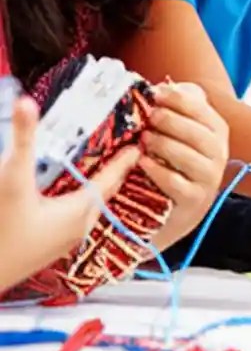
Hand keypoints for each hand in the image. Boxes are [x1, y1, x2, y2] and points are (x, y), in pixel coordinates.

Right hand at [0, 95, 140, 290]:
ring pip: (87, 207)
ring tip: (97, 169)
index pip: (109, 179)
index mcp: (78, 211)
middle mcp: (78, 227)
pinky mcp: (47, 248)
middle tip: (122, 153)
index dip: (123, 161)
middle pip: (102, 193)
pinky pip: (71, 218)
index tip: (138, 146)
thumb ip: (22, 140)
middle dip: (112, 172)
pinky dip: (76, 201)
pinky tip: (65, 195)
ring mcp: (63, 241)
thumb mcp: (10, 178)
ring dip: (93, 187)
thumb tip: (27, 102)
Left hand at [142, 83, 229, 249]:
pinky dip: (159, 172)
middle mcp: (218, 156)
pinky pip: (179, 184)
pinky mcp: (193, 202)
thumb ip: (175, 109)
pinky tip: (143, 164)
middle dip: (174, 121)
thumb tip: (165, 85)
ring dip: (166, 145)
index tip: (156, 92)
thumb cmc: (167, 164)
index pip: (204, 111)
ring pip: (192, 158)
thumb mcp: (173, 134)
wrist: (165, 211)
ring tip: (144, 140)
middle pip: (201, 134)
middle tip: (150, 116)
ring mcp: (208, 180)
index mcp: (215, 134)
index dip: (181, 99)